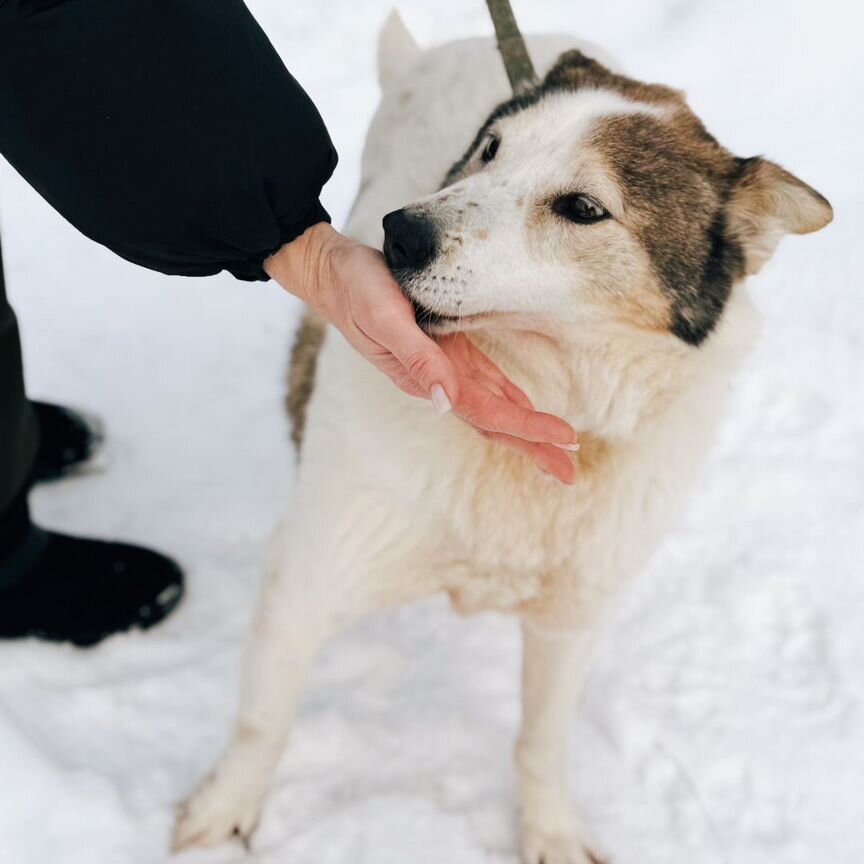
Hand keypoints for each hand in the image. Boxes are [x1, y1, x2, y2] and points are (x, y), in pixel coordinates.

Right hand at [265, 223, 578, 482]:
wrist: (334, 275)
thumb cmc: (357, 292)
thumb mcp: (385, 319)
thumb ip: (415, 359)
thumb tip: (445, 403)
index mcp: (428, 378)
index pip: (487, 413)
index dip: (526, 428)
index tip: (564, 440)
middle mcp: (439, 380)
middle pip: (494, 423)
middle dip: (533, 448)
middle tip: (570, 475)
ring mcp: (443, 367)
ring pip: (492, 408)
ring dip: (526, 430)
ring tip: (558, 449)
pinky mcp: (445, 349)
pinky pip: (483, 382)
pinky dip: (508, 399)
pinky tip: (525, 408)